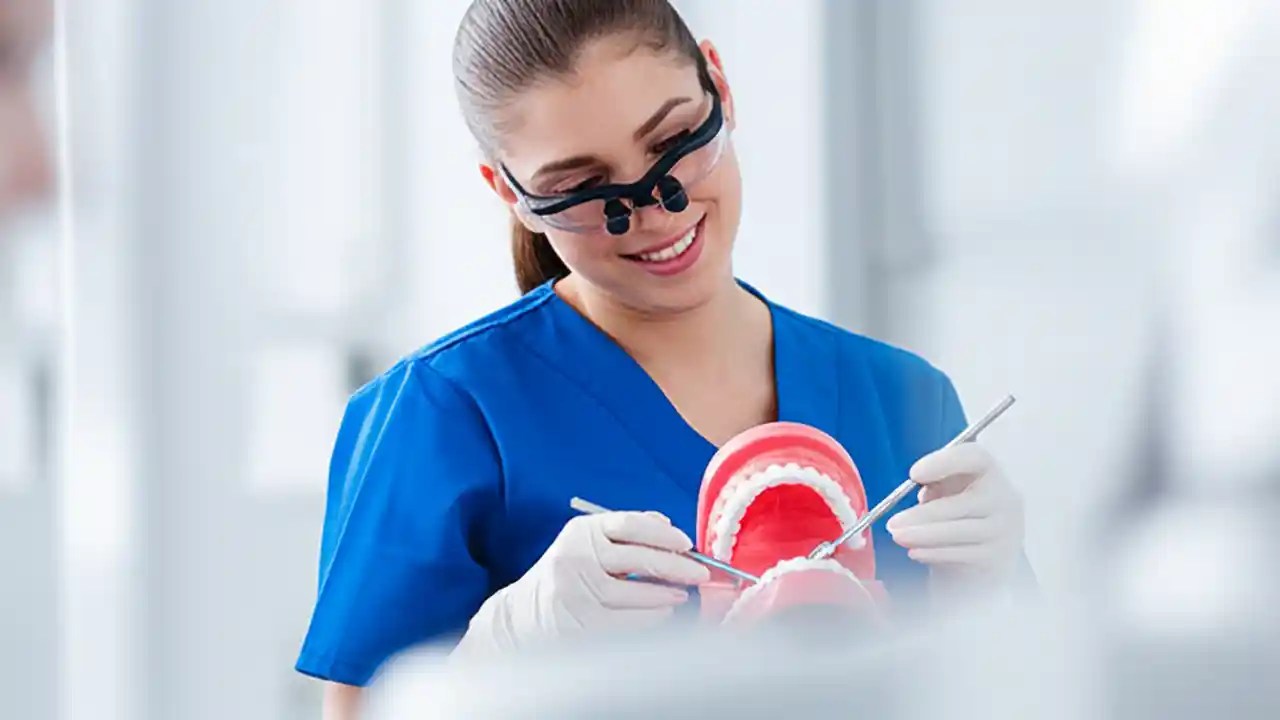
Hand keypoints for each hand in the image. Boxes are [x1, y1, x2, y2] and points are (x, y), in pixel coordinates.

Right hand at [453, 510, 710, 656]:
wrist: (521, 617)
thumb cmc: (566, 576)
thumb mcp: (587, 545)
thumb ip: (624, 532)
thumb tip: (666, 524)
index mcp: (581, 532)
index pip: (629, 525)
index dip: (663, 533)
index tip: (687, 544)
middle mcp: (576, 557)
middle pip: (638, 558)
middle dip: (676, 566)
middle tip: (700, 573)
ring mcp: (575, 591)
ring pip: (634, 593)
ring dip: (665, 594)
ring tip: (682, 595)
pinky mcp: (578, 623)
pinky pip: (625, 621)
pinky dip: (650, 618)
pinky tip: (662, 614)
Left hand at [886, 443, 1024, 590]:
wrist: (984, 547)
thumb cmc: (957, 509)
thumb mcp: (946, 488)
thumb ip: (935, 482)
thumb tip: (920, 486)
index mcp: (988, 470)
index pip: (973, 458)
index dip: (944, 463)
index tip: (914, 474)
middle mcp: (1003, 497)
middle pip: (963, 503)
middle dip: (923, 515)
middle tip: (893, 523)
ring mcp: (1004, 529)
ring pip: (960, 532)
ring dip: (923, 536)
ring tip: (898, 536)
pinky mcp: (998, 556)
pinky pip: (962, 554)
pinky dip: (935, 553)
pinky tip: (915, 552)